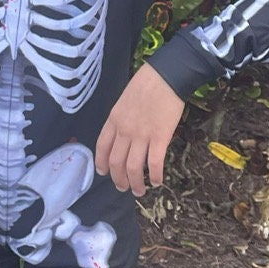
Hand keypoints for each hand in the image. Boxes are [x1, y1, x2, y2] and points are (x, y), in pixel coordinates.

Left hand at [95, 64, 184, 194]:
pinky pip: (153, 163)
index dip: (101, 163)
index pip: (102, 147)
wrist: (166, 76)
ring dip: (135, 183)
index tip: (103, 173)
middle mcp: (124, 130)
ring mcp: (141, 135)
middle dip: (118, 179)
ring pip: (132, 167)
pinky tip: (156, 182)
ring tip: (138, 191)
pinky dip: (154, 176)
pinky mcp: (160, 138)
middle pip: (116, 162)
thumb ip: (121, 119)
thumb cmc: (147, 84)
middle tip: (122, 187)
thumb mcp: (124, 101)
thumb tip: (123, 135)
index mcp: (113, 120)